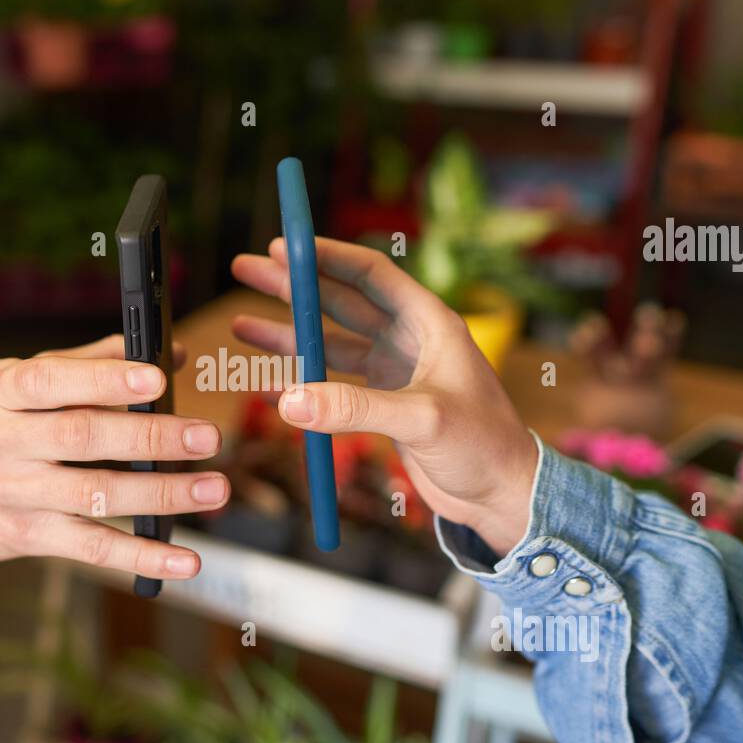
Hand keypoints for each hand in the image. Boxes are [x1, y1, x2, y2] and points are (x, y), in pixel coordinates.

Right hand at [0, 335, 226, 583]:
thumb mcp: (15, 382)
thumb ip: (89, 364)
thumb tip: (170, 353)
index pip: (52, 382)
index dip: (106, 380)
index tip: (157, 378)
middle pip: (83, 438)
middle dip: (151, 438)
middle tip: (208, 436)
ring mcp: (13, 494)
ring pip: (95, 495)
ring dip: (161, 494)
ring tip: (213, 488)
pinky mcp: (28, 537)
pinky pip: (92, 548)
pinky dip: (141, 556)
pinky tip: (185, 560)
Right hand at [232, 237, 537, 554]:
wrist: (501, 497)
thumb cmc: (485, 448)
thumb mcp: (422, 421)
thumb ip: (355, 408)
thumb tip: (288, 400)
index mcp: (430, 324)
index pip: (370, 275)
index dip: (325, 256)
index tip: (281, 245)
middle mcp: (409, 341)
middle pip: (340, 300)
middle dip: (293, 286)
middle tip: (246, 269)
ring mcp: (393, 373)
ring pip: (329, 341)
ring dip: (288, 333)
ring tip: (240, 322)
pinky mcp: (382, 405)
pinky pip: (331, 383)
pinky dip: (300, 381)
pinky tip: (267, 380)